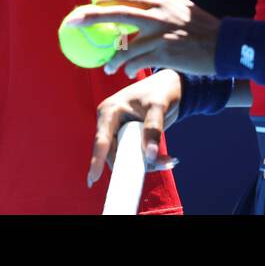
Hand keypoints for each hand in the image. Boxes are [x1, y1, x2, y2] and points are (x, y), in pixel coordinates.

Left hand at [64, 0, 220, 79]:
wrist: (224, 46)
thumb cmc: (204, 27)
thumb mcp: (183, 5)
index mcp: (160, 1)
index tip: (89, 2)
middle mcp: (157, 15)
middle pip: (117, 13)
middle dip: (91, 16)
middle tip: (72, 21)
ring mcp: (159, 34)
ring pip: (125, 45)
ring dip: (111, 58)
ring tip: (107, 68)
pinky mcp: (163, 54)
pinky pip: (137, 62)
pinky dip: (129, 68)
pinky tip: (128, 74)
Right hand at [87, 68, 181, 187]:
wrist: (171, 86)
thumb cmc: (161, 91)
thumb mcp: (158, 106)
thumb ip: (153, 128)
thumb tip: (150, 155)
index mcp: (109, 111)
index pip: (102, 140)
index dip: (97, 160)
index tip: (93, 179)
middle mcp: (110, 123)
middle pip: (114, 154)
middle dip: (135, 164)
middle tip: (162, 164)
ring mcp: (118, 131)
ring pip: (125, 158)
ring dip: (146, 164)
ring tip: (168, 160)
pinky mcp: (128, 138)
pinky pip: (134, 156)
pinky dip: (149, 161)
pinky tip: (166, 159)